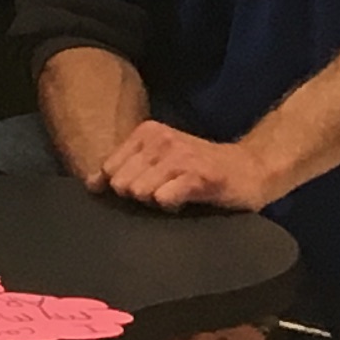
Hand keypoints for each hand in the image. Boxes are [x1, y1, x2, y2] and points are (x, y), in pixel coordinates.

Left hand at [99, 120, 277, 213]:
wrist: (250, 169)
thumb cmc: (199, 169)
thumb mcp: (159, 160)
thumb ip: (126, 167)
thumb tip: (89, 184)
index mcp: (146, 132)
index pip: (108, 168)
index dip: (118, 187)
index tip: (141, 191)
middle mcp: (160, 139)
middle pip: (121, 183)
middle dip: (137, 197)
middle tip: (163, 194)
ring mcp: (179, 156)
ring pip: (140, 191)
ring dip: (155, 202)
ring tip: (176, 196)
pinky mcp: (198, 177)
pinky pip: (164, 198)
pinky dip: (171, 206)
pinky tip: (186, 202)